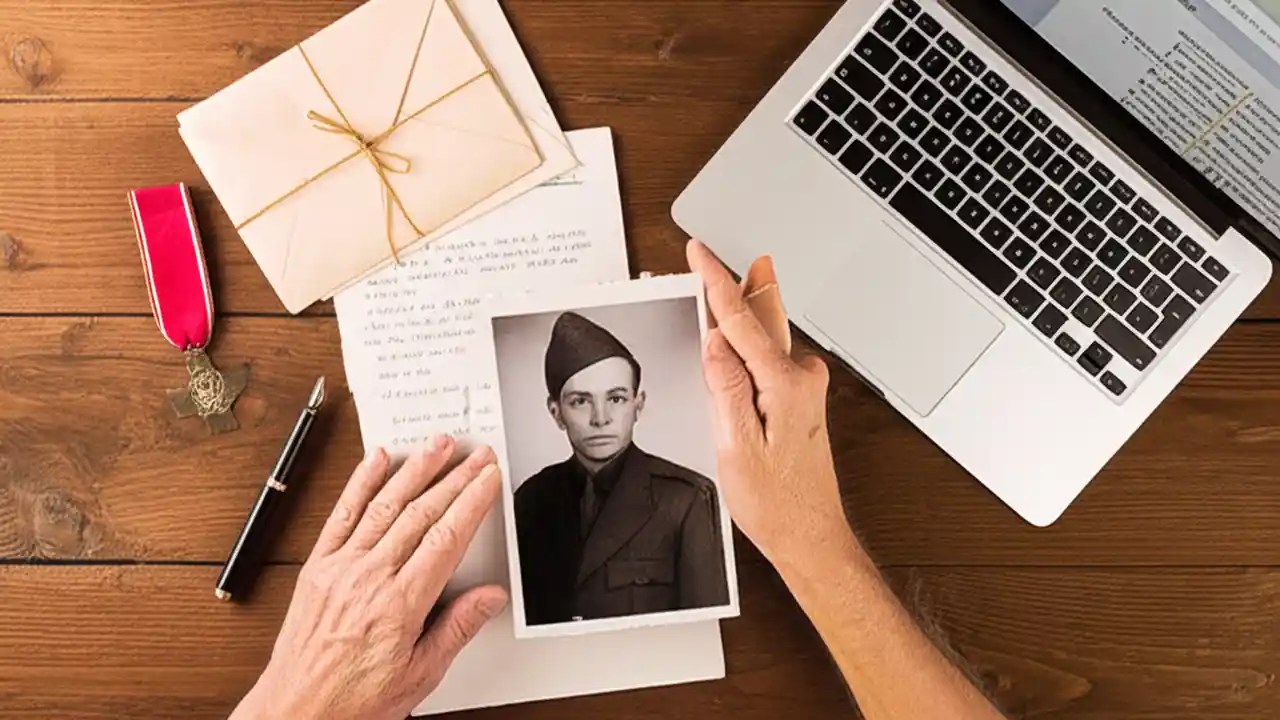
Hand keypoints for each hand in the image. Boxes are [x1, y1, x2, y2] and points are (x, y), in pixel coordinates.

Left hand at [231, 437, 507, 719]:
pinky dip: (360, 484)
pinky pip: (341, 515)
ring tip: (437, 445)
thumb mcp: (420, 675)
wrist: (296, 712)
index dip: (471, 502)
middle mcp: (368, 579)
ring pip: (384, 505)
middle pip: (420, 513)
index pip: (445, 538)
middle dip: (454, 478)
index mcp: (399, 605)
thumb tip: (489, 597)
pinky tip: (377, 461)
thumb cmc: (354, 700)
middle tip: (476, 455)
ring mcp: (340, 568)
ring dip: (414, 470)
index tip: (488, 479)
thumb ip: (457, 628)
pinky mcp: (318, 567)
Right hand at [686, 240, 856, 573]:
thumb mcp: (735, 445)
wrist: (811, 536)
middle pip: (757, 318)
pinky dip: (747, 350)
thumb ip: (725, 387)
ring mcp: (804, 387)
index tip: (699, 252)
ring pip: (763, 338)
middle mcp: (802, 378)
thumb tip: (715, 341)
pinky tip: (733, 353)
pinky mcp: (801, 398)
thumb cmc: (776, 502)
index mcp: (784, 385)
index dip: (714, 280)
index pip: (739, 320)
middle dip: (732, 289)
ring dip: (737, 325)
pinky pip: (768, 359)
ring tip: (721, 304)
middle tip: (713, 258)